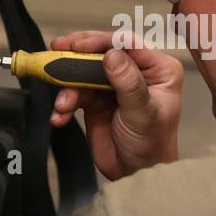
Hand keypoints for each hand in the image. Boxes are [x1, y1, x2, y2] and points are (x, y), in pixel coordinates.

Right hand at [49, 31, 182, 180]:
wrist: (135, 174)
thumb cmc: (151, 145)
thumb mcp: (142, 113)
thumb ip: (128, 84)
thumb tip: (111, 54)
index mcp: (158, 69)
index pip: (127, 44)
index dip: (101, 41)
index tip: (78, 46)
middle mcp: (136, 72)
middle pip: (101, 51)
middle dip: (77, 55)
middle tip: (56, 50)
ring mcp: (113, 85)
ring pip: (83, 72)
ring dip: (68, 87)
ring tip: (63, 105)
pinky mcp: (95, 100)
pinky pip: (75, 92)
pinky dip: (65, 103)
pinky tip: (60, 116)